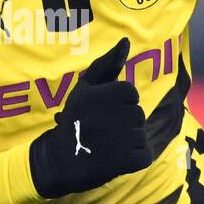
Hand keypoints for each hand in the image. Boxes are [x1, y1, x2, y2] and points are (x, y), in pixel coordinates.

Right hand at [28, 36, 151, 198]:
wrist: (59, 162)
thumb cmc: (75, 121)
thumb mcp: (85, 88)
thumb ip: (106, 64)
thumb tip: (126, 41)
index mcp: (102, 94)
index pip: (130, 93)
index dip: (119, 103)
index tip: (101, 113)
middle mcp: (111, 115)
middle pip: (138, 114)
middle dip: (125, 123)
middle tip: (101, 131)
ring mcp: (120, 140)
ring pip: (142, 134)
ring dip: (128, 142)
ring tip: (106, 146)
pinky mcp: (126, 162)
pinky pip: (145, 156)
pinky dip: (134, 160)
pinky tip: (114, 160)